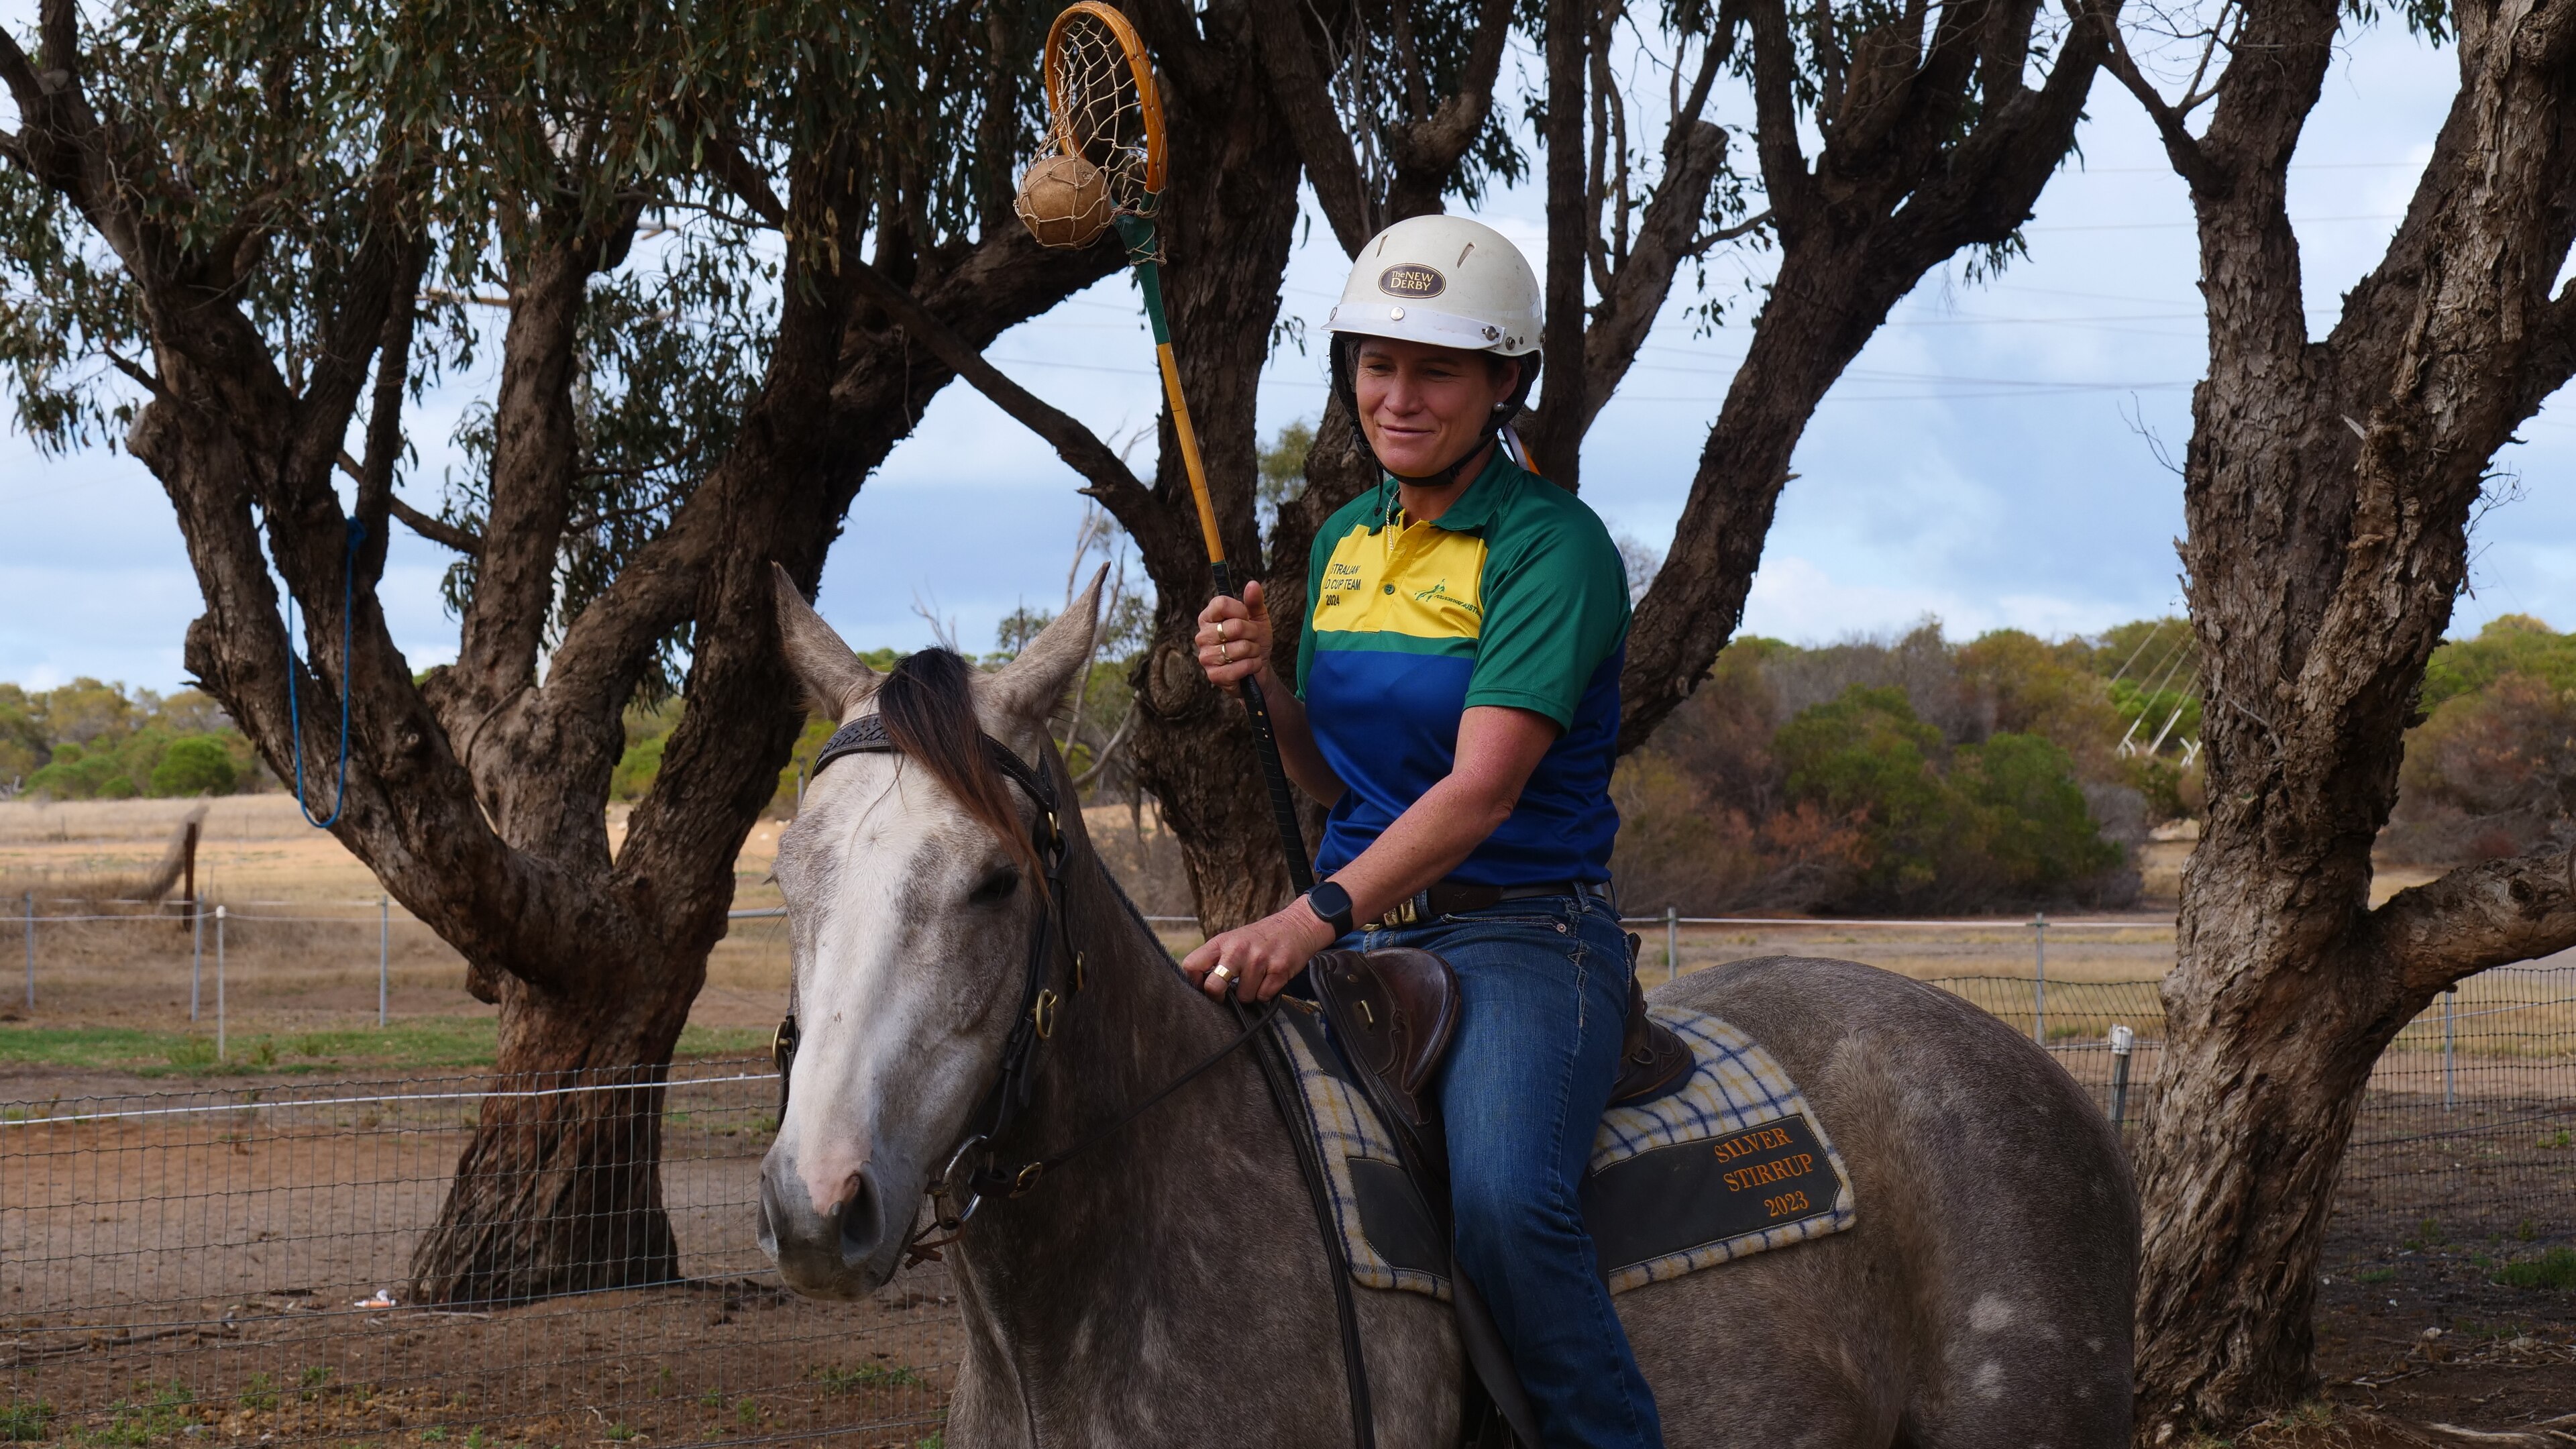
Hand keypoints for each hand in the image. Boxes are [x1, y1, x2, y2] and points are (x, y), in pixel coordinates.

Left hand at [1181, 896, 1335, 1002]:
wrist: (1296, 925)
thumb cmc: (1260, 938)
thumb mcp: (1233, 940)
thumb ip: (1216, 959)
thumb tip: (1200, 986)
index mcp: (1221, 942)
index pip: (1192, 965)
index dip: (1194, 982)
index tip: (1203, 987)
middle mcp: (1237, 950)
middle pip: (1214, 986)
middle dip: (1219, 997)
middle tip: (1227, 994)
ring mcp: (1258, 959)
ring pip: (1244, 996)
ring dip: (1250, 993)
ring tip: (1257, 978)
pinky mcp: (1278, 969)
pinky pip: (1264, 996)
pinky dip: (1267, 992)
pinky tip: (1270, 978)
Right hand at [1194, 581, 1272, 687]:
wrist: (1257, 671)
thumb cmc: (1254, 642)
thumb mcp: (1258, 619)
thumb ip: (1254, 601)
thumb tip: (1252, 584)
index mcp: (1208, 618)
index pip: (1221, 603)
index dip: (1240, 610)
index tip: (1247, 618)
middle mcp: (1202, 636)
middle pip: (1234, 626)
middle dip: (1252, 634)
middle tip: (1252, 639)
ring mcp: (1206, 657)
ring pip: (1241, 647)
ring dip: (1254, 651)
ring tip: (1251, 653)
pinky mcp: (1214, 675)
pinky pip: (1242, 666)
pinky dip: (1253, 665)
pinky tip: (1251, 666)